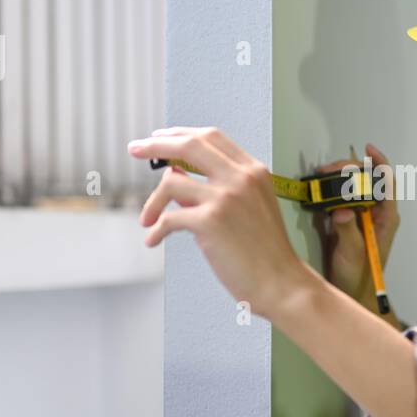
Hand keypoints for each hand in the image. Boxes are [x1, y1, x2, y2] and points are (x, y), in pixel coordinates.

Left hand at [127, 126, 309, 318]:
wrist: (282, 283)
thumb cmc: (266, 253)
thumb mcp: (251, 208)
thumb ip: (218, 190)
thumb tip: (178, 178)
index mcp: (253, 172)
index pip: (211, 137)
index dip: (181, 134)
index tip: (160, 138)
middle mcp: (241, 178)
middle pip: (189, 145)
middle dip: (156, 144)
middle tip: (135, 148)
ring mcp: (226, 197)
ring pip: (172, 182)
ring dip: (152, 201)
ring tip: (147, 219)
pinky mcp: (211, 221)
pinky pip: (169, 218)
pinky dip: (156, 230)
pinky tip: (154, 239)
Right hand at [313, 143, 399, 306]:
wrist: (350, 294)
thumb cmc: (357, 278)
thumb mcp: (353, 254)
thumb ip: (348, 232)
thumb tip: (342, 211)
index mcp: (386, 219)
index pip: (387, 183)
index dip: (379, 162)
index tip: (367, 149)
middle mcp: (376, 214)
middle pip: (367, 180)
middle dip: (349, 169)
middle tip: (328, 170)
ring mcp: (362, 217)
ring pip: (354, 188)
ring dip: (339, 179)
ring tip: (322, 177)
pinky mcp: (348, 222)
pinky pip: (342, 199)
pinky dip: (332, 191)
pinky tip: (321, 189)